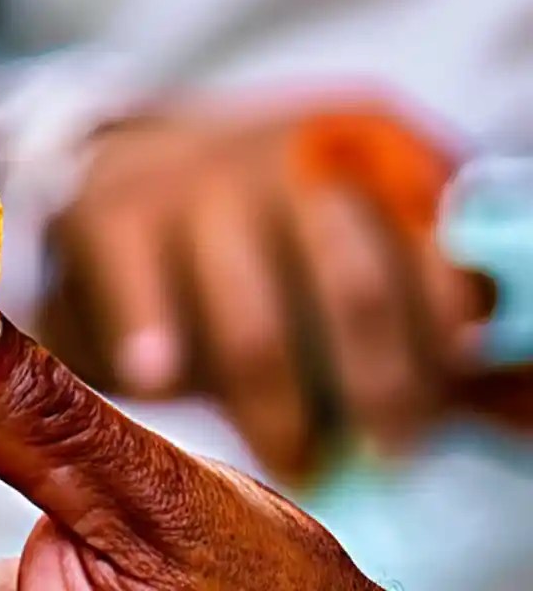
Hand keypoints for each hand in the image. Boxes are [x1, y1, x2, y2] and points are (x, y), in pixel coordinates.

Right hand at [42, 91, 496, 479]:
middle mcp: (289, 153)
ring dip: (278, 410)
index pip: (437, 254)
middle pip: (357, 290)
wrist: (129, 161)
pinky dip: (157, 347)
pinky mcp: (114, 212)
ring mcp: (197, 181)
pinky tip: (163, 383)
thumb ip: (431, 314)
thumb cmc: (262, 224)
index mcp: (370, 148)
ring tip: (294, 458)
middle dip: (381, 391)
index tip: (446, 405)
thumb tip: (522, 403)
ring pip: (255, 324)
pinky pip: (145, 297)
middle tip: (390, 455)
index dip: (449, 341)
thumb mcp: (353, 239)